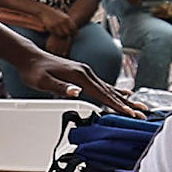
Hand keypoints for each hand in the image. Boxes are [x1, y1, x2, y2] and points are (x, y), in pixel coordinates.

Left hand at [17, 54, 133, 111]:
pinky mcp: (83, 73)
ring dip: (124, 99)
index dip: (117, 105)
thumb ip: (60, 87)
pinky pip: (103, 85)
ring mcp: (86, 72)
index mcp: (79, 75)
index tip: (130, 113)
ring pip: (109, 88)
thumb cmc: (34, 71)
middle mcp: (86, 72)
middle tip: (142, 113)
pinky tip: (123, 94)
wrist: (30, 58)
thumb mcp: (43, 82)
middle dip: (127, 104)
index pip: (102, 94)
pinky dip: (115, 92)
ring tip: (139, 106)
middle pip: (110, 91)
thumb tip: (76, 92)